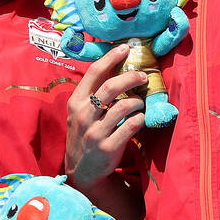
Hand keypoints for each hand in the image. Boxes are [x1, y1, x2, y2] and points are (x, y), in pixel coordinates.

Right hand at [65, 45, 146, 190]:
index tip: (126, 48)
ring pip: (124, 106)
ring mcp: (95, 132)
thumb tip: (115, 67)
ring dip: (138, 101)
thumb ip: (92, 94)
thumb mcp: (80, 113)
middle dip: (131, 77)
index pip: (93, 73)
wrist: (83, 171)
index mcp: (75, 102)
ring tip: (140, 102)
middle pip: (111, 87)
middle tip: (143, 76)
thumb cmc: (85, 135)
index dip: (111, 58)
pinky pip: (132, 125)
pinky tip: (140, 119)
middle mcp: (83, 115)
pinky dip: (140, 119)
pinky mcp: (108, 147)